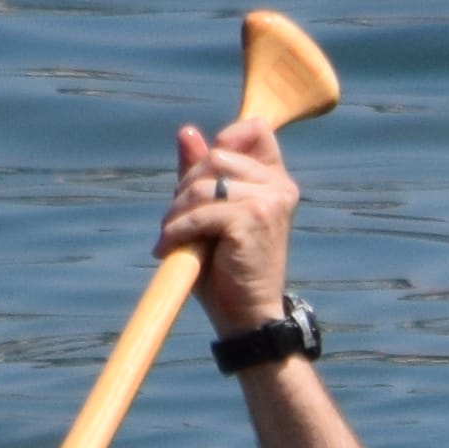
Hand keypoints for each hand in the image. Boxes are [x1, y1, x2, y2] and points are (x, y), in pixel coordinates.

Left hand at [166, 118, 298, 337]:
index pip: (257, 131)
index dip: (228, 136)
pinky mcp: (252, 220)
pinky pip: (201, 212)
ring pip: (205, 184)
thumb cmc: (228, 268)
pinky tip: (168, 247)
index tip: (204, 164)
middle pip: (217, 156)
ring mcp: (269, 202)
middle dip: (185, 185)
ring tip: (170, 237)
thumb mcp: (210, 214)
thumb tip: (186, 132)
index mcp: (276, 182)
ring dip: (177, 211)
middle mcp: (279, 187)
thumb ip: (201, 175)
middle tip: (175, 220)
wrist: (247, 316)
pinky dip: (177, 229)